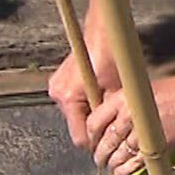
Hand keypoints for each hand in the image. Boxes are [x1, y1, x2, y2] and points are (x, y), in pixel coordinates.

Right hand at [49, 31, 119, 149]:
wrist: (104, 30)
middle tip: (114, 122)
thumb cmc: (110, 54)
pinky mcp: (62, 81)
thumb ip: (110, 114)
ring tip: (108, 104)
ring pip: (77, 113)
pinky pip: (76, 100)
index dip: (97, 143)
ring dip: (92, 113)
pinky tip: (101, 93)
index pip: (80, 137)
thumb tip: (115, 134)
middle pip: (77, 125)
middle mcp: (58, 93)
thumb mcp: (116, 89)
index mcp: (68, 97)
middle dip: (95, 126)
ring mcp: (58, 86)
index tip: (111, 144)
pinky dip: (88, 101)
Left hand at [84, 70, 174, 174]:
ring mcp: (141, 132)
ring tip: (112, 166)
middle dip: (100, 153)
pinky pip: (134, 163)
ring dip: (113, 163)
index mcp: (122, 99)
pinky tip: (123, 172)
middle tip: (99, 158)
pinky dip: (127, 170)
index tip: (93, 141)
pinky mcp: (155, 147)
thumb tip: (114, 124)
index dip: (91, 136)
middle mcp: (127, 115)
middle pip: (104, 141)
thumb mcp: (143, 92)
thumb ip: (125, 108)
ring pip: (118, 154)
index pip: (93, 122)